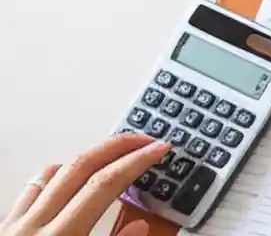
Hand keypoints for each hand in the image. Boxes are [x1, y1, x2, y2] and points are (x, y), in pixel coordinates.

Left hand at [2, 134, 170, 235]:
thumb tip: (141, 224)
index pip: (105, 184)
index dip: (136, 162)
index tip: (160, 150)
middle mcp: (35, 227)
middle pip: (81, 166)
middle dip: (117, 146)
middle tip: (144, 139)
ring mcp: (16, 226)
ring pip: (54, 172)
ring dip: (88, 156)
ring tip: (114, 153)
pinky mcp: (5, 231)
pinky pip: (32, 189)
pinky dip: (55, 175)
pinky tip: (69, 177)